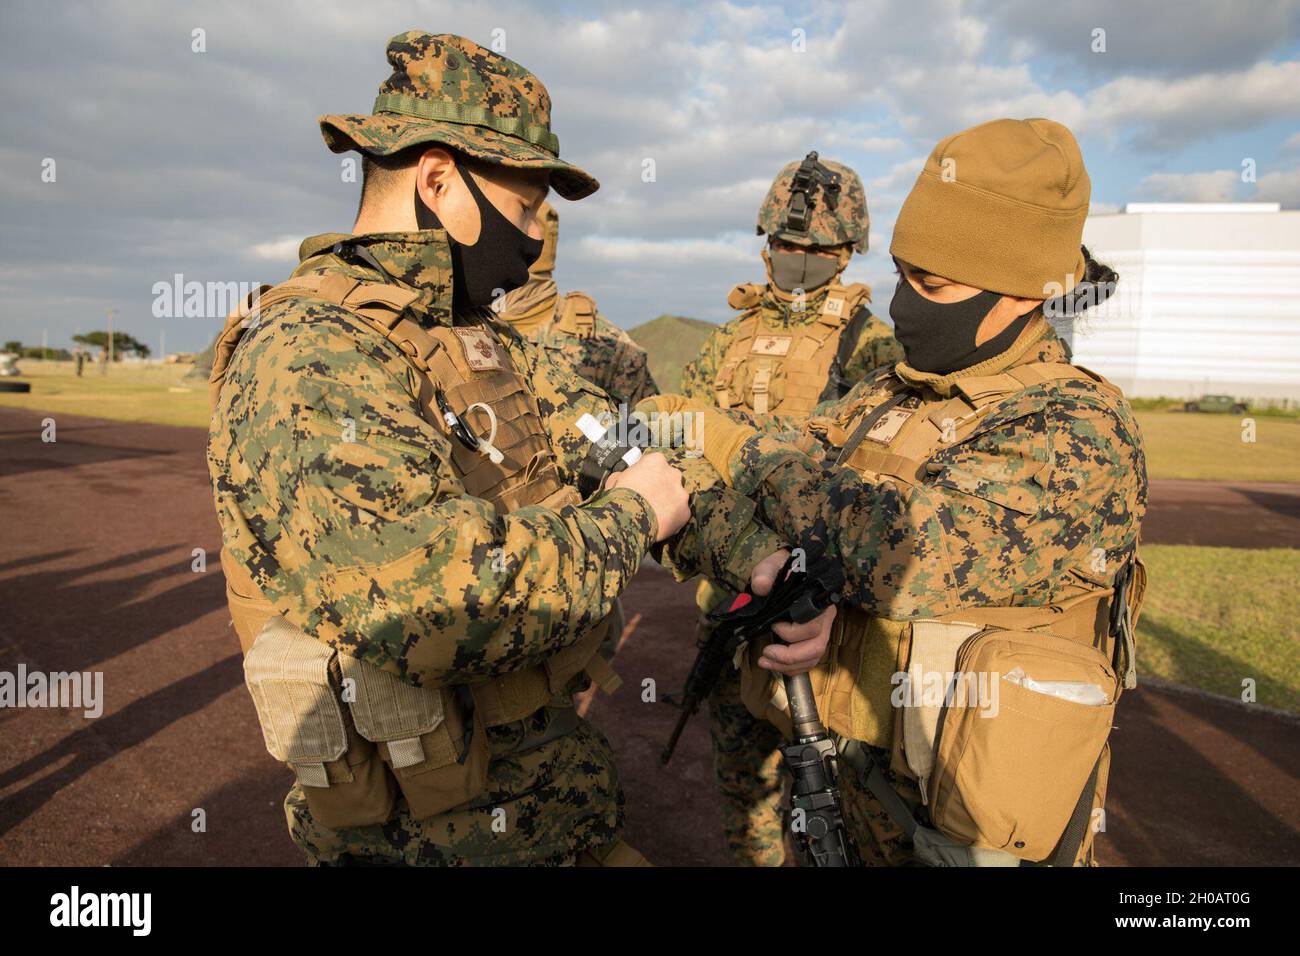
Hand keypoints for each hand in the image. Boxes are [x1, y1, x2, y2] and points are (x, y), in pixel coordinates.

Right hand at [606, 451, 688, 541]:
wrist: (628, 519)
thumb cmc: (620, 498)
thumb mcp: (615, 480)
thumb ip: (623, 476)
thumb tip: (621, 478)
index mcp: (656, 461)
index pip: (656, 463)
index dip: (648, 475)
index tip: (643, 482)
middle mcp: (673, 473)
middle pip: (670, 479)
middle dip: (662, 487)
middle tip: (650, 499)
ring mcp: (681, 493)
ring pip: (677, 496)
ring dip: (668, 503)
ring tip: (654, 513)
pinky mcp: (685, 511)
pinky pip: (680, 514)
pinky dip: (672, 518)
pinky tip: (660, 523)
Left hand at [750, 548, 837, 675]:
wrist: (790, 570)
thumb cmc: (782, 569)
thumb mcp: (771, 566)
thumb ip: (765, 573)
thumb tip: (760, 586)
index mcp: (817, 599)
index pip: (813, 624)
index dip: (793, 632)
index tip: (773, 626)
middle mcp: (825, 616)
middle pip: (817, 645)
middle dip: (790, 655)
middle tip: (766, 653)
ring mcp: (822, 629)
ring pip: (815, 656)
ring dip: (789, 665)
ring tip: (765, 662)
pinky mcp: (814, 639)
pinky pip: (810, 660)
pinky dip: (793, 668)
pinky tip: (775, 665)